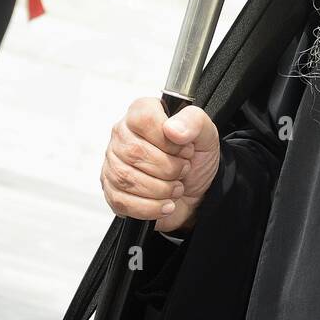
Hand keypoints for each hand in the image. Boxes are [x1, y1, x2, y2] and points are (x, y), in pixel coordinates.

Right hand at [102, 98, 220, 233]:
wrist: (197, 191)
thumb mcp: (206, 135)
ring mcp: (113, 163)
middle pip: (134, 151)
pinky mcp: (112, 190)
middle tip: (183, 169)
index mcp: (142, 112)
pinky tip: (165, 203)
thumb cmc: (196, 159)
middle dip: (168, 168)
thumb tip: (172, 129)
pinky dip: (151, 207)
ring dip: (161, 189)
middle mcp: (123, 134)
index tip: (183, 148)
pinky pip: (123, 201)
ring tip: (176, 187)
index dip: (167, 139)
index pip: (143, 118)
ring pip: (127, 178)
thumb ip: (194, 122)